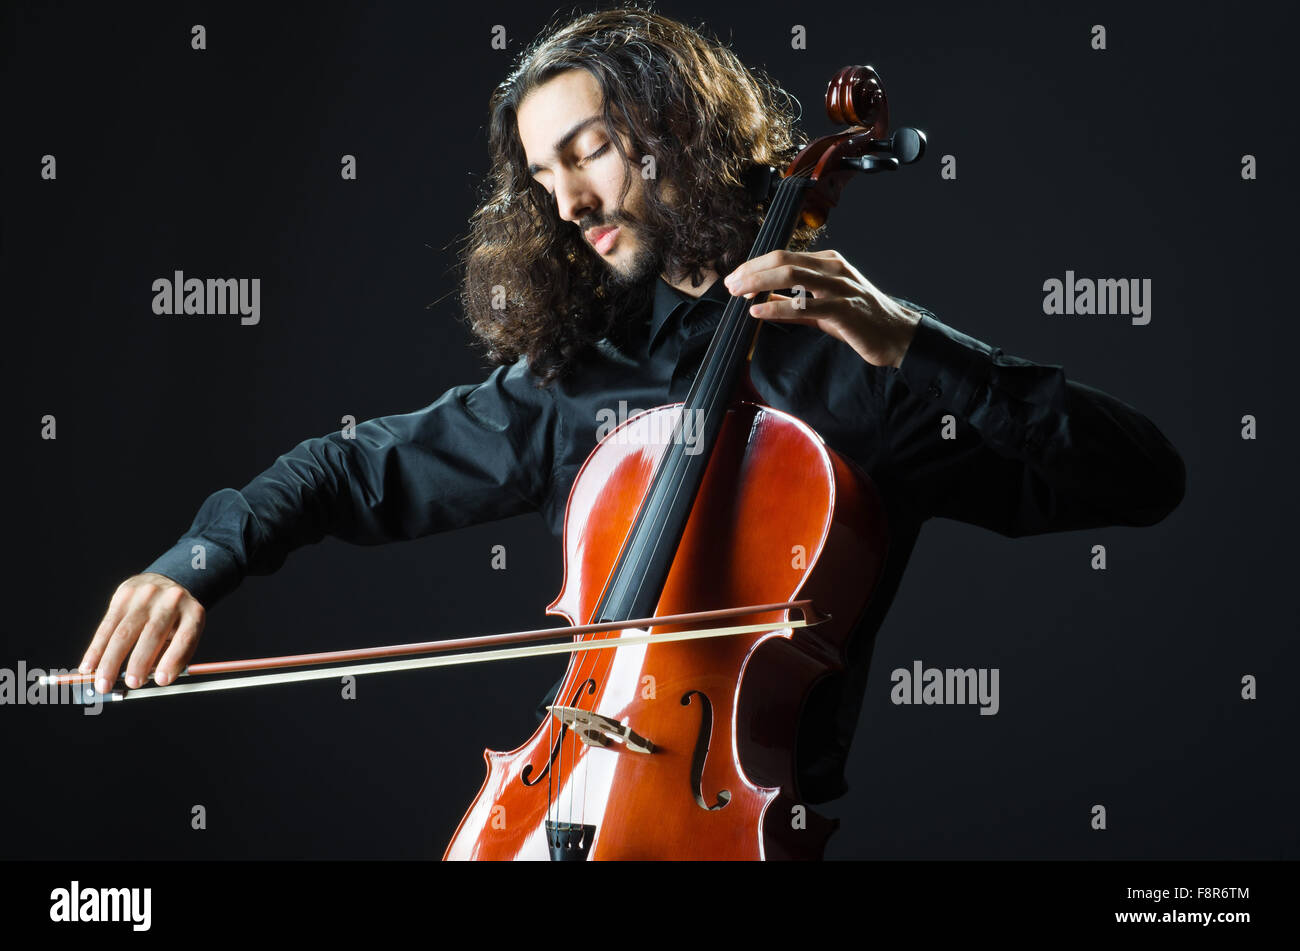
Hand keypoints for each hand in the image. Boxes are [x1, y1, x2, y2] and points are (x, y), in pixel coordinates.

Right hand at [79, 573, 205, 691]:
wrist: (165, 583)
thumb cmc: (175, 621)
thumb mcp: (184, 634)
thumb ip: (170, 656)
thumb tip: (146, 678)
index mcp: (193, 613)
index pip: (185, 637)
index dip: (173, 660)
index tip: (161, 681)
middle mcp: (171, 601)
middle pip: (153, 633)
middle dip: (139, 662)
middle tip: (132, 684)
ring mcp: (146, 596)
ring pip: (124, 632)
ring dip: (110, 661)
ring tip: (103, 684)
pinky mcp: (123, 596)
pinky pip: (106, 626)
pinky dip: (95, 650)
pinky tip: (88, 667)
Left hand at [723, 249, 919, 367]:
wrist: (897, 336)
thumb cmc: (861, 321)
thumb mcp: (822, 308)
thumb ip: (793, 304)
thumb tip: (761, 303)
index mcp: (827, 263)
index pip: (783, 256)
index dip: (755, 266)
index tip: (735, 279)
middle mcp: (833, 269)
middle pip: (783, 260)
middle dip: (751, 271)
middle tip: (730, 285)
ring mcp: (839, 287)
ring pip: (792, 275)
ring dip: (759, 283)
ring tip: (738, 295)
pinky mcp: (844, 310)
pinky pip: (805, 305)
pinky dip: (778, 307)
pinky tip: (759, 312)